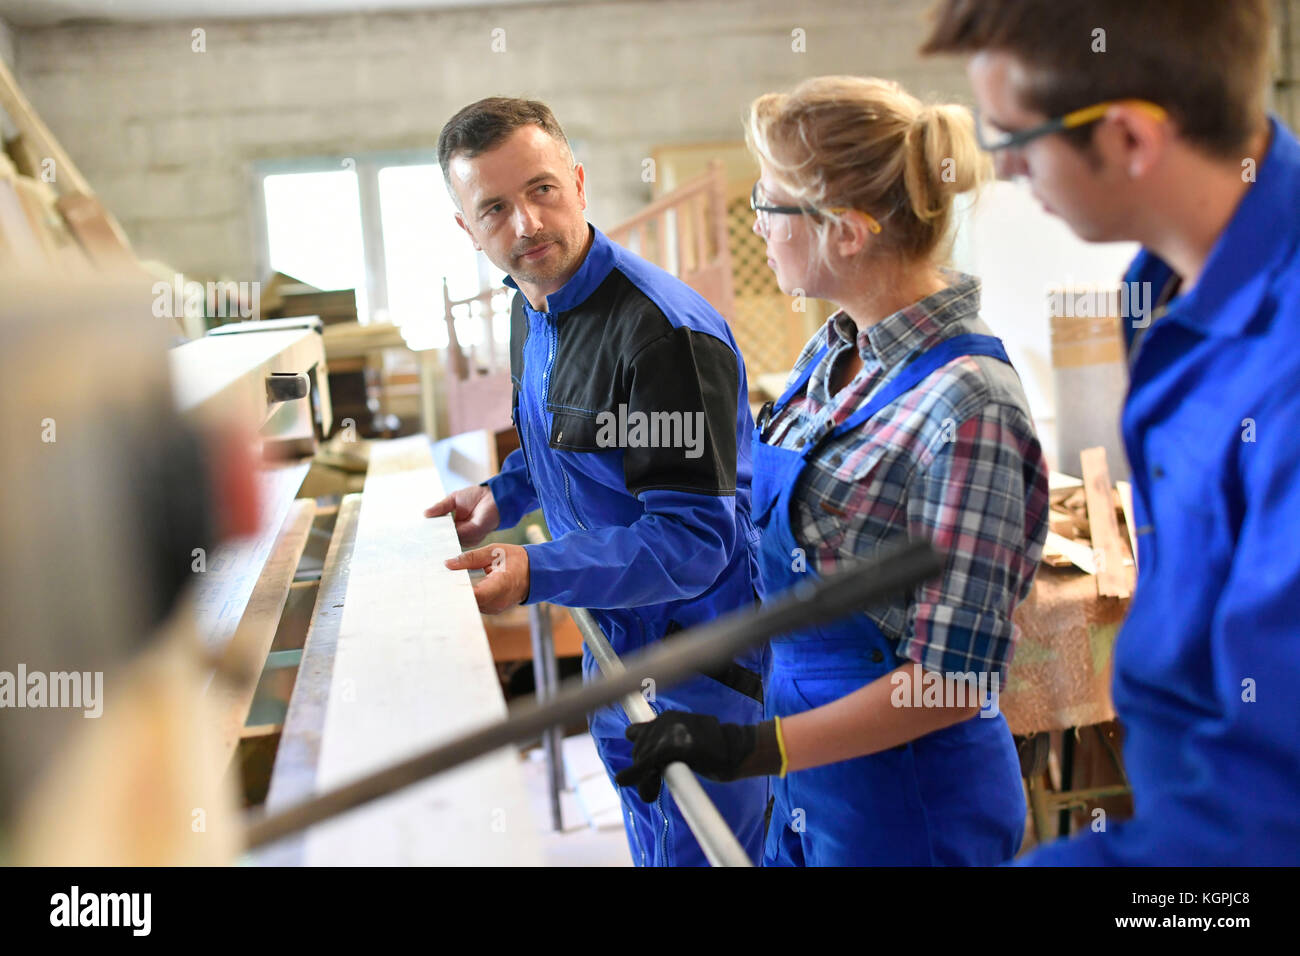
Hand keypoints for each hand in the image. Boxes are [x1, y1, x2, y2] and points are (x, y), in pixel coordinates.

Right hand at [424, 484, 499, 546]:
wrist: (494, 495)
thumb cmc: (476, 496)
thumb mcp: (453, 500)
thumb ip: (440, 508)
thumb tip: (425, 514)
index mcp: (456, 526)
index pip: (442, 533)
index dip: (431, 534)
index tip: (417, 536)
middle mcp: (462, 534)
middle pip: (445, 540)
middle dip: (433, 540)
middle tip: (417, 543)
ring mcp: (469, 536)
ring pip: (451, 540)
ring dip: (440, 538)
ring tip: (426, 537)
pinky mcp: (474, 535)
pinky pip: (460, 538)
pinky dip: (450, 536)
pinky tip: (440, 534)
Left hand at [445, 543, 529, 613]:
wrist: (534, 573)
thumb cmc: (515, 559)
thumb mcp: (494, 552)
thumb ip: (470, 558)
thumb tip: (447, 564)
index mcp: (501, 584)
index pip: (475, 594)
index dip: (457, 591)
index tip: (442, 584)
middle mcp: (498, 601)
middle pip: (469, 603)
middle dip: (454, 594)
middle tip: (436, 585)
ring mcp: (495, 608)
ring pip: (470, 606)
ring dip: (459, 597)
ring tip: (444, 586)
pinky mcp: (492, 610)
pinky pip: (475, 606)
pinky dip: (466, 599)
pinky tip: (457, 589)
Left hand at [614, 711, 778, 802]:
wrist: (736, 748)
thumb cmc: (713, 747)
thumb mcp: (686, 736)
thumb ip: (664, 739)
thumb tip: (639, 746)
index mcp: (668, 717)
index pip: (637, 733)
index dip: (640, 752)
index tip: (645, 768)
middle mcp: (665, 721)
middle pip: (638, 748)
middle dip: (640, 768)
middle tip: (653, 786)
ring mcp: (668, 732)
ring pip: (640, 757)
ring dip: (643, 777)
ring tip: (652, 792)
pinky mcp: (673, 746)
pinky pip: (646, 763)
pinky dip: (634, 775)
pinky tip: (628, 783)